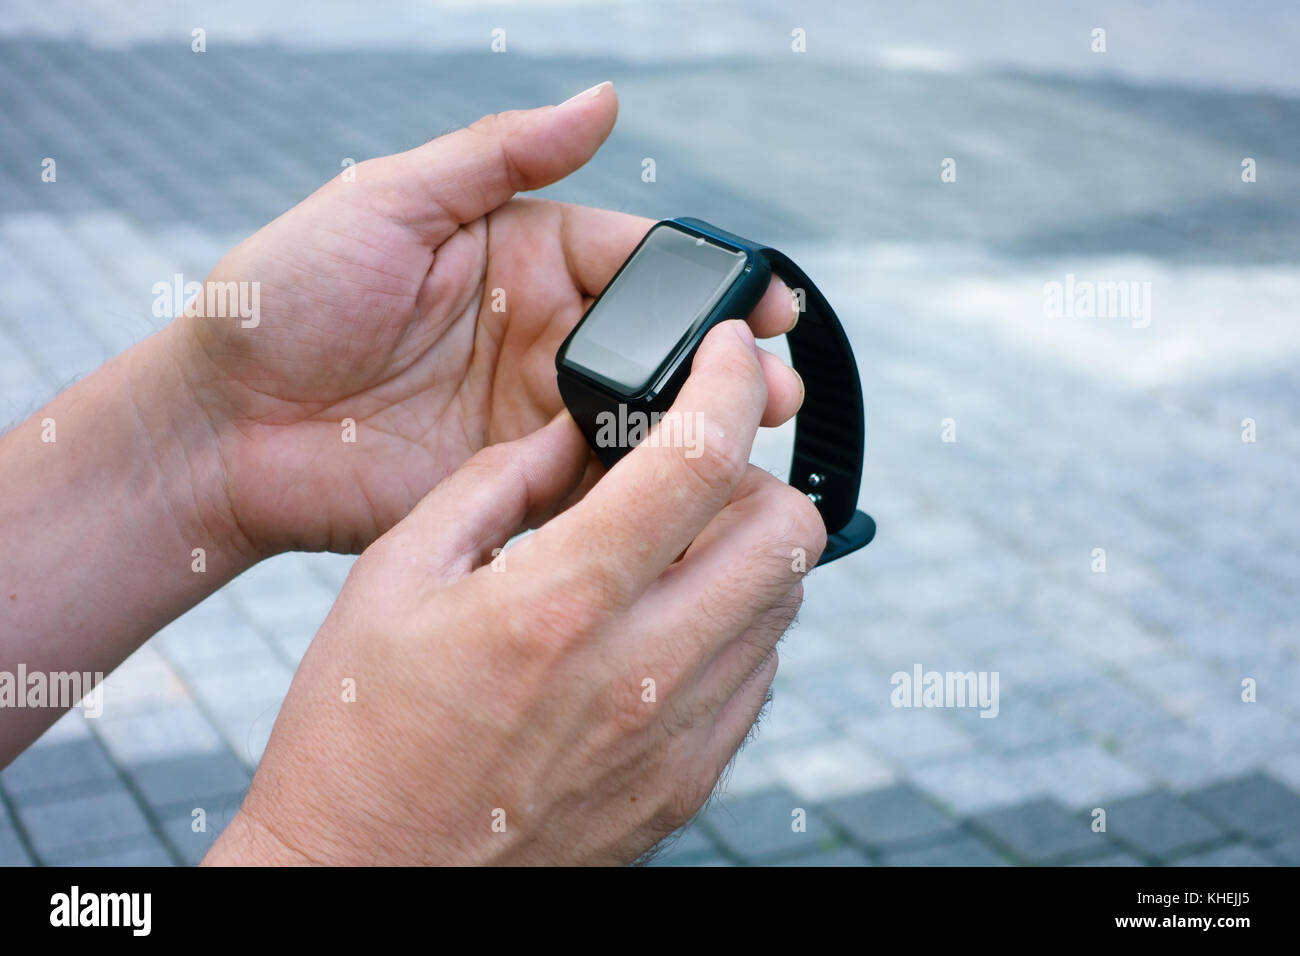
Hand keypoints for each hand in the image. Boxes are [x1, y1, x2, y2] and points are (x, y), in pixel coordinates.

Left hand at [166, 81, 802, 557]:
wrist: (220, 424)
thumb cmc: (286, 294)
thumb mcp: (389, 199)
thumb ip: (499, 153)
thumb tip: (606, 99)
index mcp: (522, 256)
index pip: (638, 261)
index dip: (708, 282)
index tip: (770, 303)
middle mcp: (540, 333)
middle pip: (658, 347)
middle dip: (727, 365)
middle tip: (777, 387)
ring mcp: (529, 413)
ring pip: (641, 422)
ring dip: (703, 432)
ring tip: (758, 442)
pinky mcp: (511, 482)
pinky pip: (595, 487)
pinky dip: (647, 494)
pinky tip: (696, 500)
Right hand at [203, 322, 825, 865]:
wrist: (366, 883)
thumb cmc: (357, 731)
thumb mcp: (396, 577)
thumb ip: (496, 483)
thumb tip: (573, 431)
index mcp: (562, 603)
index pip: (702, 459)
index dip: (732, 379)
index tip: (732, 350)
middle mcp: (644, 673)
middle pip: (789, 533)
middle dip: (759, 474)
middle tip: (694, 473)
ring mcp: (676, 739)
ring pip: (784, 605)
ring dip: (745, 552)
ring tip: (666, 549)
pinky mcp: (685, 785)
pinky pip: (756, 676)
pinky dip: (732, 625)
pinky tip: (659, 624)